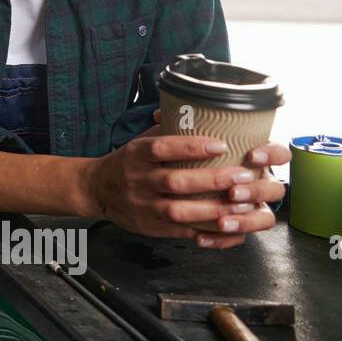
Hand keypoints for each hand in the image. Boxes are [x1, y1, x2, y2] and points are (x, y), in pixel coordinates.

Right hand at [81, 109, 286, 248]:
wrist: (97, 190)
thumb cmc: (127, 163)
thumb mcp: (139, 142)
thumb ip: (166, 130)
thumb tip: (196, 108)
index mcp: (135, 155)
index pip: (161, 148)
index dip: (191, 147)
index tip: (221, 144)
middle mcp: (138, 180)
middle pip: (175, 181)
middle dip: (212, 180)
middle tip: (243, 175)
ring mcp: (144, 207)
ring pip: (180, 211)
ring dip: (214, 209)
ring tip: (244, 203)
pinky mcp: (152, 227)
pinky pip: (183, 232)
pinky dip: (208, 231)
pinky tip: (230, 225)